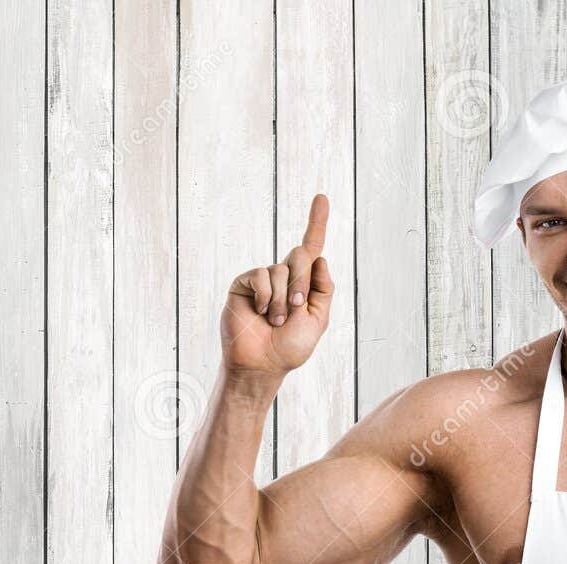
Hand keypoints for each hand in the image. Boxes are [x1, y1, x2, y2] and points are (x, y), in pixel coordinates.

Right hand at [221, 194, 334, 381]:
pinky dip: (266, 297)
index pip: (311, 249)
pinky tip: (261, 313)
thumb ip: (323, 288)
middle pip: (300, 255)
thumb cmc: (290, 346)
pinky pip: (261, 276)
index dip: (316, 222)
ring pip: (281, 270)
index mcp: (303, 283)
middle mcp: (283, 276)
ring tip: (274, 321)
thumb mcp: (318, 319)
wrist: (263, 364)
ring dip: (282, 300)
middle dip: (302, 283)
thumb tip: (320, 257)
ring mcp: (263, 279)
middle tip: (295, 309)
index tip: (322, 197)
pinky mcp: (244, 283)